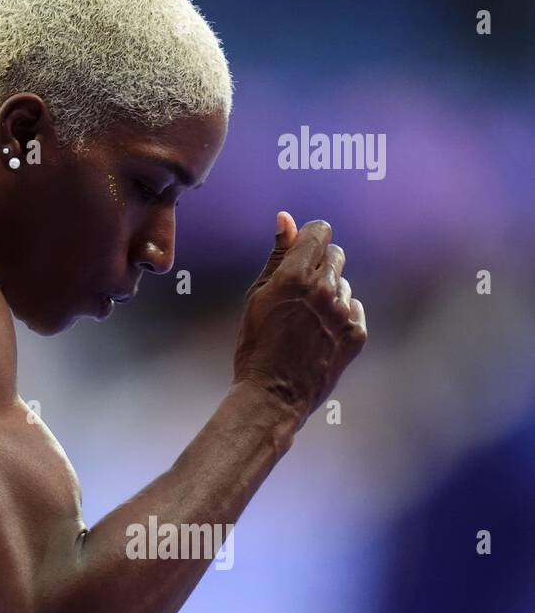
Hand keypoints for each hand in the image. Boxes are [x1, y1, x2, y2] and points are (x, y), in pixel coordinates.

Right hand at [232, 212, 367, 421]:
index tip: (301, 249)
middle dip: (319, 263)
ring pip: (343, 283)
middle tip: (299, 290)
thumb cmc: (256, 345)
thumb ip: (278, 256)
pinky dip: (339, 315)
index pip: (319, 232)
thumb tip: (285, 219)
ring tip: (305, 319)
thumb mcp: (258, 296)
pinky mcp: (357, 333)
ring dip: (329, 292)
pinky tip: (319, 333)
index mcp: (295, 277)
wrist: (274, 394)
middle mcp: (324, 290)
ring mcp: (344, 312)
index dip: (309, 238)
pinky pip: (353, 308)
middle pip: (335, 254)